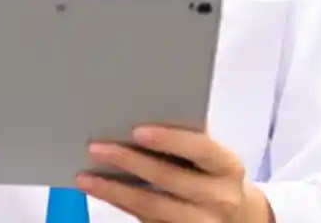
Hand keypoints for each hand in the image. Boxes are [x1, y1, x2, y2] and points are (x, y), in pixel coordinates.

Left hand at [77, 127, 272, 222]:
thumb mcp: (210, 154)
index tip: (137, 130)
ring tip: (85, 176)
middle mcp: (219, 198)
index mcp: (228, 166)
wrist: (235, 215)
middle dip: (129, 161)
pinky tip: (100, 191)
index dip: (169, 139)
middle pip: (168, 179)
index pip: (199, 149)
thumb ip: (187, 136)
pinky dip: (119, 203)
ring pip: (151, 206)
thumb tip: (142, 110)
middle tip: (96, 148)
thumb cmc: (211, 172)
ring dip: (114, 190)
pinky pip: (144, 220)